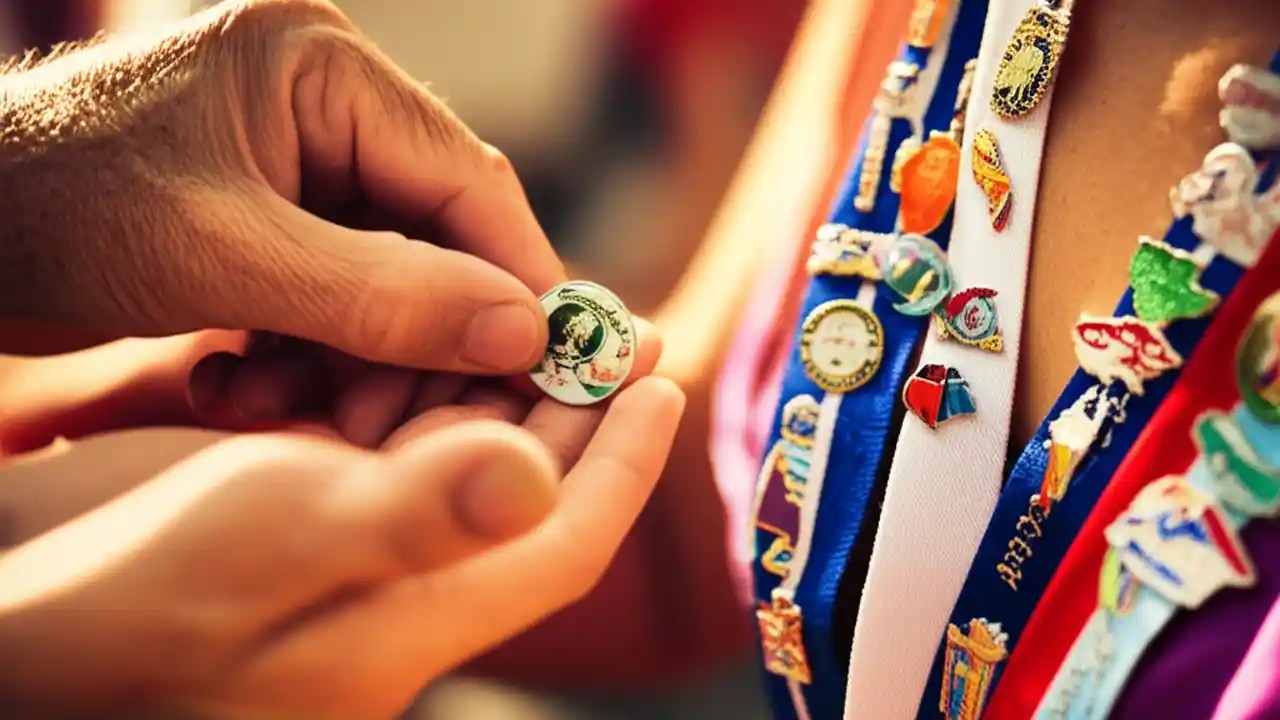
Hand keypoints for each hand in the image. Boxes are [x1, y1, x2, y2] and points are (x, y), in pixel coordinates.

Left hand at [0, 0, 559, 373]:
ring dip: (353, 359)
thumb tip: (524, 333)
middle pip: (433, 232)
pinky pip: (329, 292)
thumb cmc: (51, 212)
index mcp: (319, 65)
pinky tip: (241, 387)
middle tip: (389, 425)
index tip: (548, 365)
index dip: (517, 277)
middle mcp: (319, 101)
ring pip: (385, 277)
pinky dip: (306, 353)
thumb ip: (385, 296)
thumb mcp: (227, 259)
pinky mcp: (263, 216)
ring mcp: (291, 160)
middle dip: (419, 339)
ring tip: (292, 413)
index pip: (465, 177)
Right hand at [0, 372, 683, 719]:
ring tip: (488, 306)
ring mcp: (335, 546)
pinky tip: (386, 334)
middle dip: (563, 399)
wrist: (0, 617)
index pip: (561, 544)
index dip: (625, 466)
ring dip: (476, 377)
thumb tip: (538, 480)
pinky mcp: (280, 508)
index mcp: (411, 615)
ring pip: (448, 451)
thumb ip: (407, 519)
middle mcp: (389, 584)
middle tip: (593, 313)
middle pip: (518, 487)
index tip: (662, 379)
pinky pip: (373, 439)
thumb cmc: (108, 606)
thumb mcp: (265, 548)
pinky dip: (393, 381)